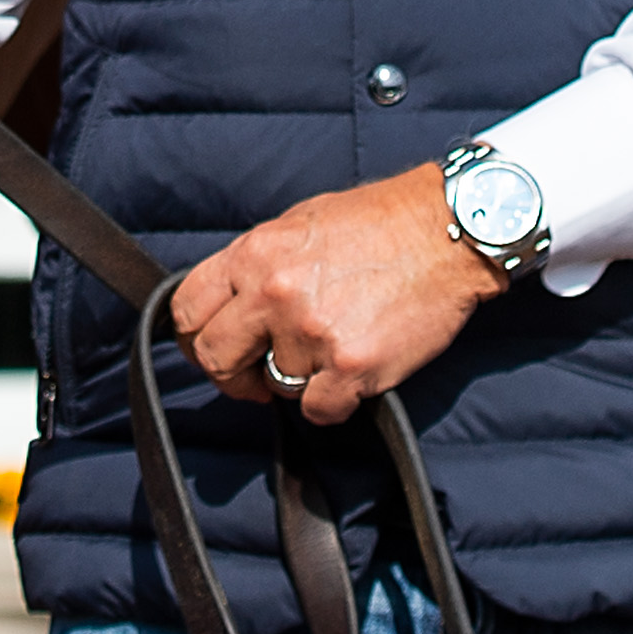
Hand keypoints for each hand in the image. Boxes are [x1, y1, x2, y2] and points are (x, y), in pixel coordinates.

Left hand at [176, 164, 508, 422]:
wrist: (446, 230)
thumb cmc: (376, 223)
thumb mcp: (297, 225)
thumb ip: (256, 266)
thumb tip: (229, 305)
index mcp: (254, 254)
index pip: (186, 310)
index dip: (194, 337)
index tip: (211, 347)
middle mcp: (274, 294)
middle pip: (215, 358)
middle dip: (231, 374)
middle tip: (254, 374)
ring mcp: (311, 333)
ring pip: (275, 386)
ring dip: (298, 378)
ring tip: (331, 346)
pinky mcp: (352, 367)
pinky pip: (318, 410)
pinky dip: (333, 401)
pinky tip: (352, 372)